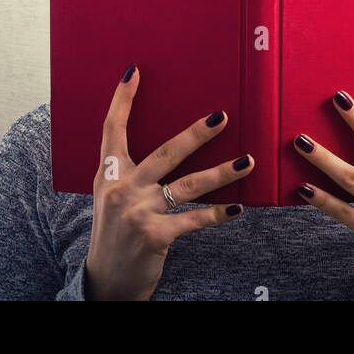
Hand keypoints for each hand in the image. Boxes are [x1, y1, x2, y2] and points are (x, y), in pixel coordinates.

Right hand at [84, 64, 252, 300]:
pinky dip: (218, 214)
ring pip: (189, 185)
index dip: (123, 100)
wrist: (106, 281)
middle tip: (222, 117)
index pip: (112, 130)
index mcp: (108, 174)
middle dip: (196, 134)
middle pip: (165, 153)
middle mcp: (121, 188)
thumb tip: (165, 148)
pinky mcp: (155, 235)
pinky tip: (238, 209)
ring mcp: (138, 212)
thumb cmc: (114, 234)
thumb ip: (129, 173)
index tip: (134, 72)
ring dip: (222, 172)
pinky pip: (194, 220)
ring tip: (248, 161)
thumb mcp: (110, 198)